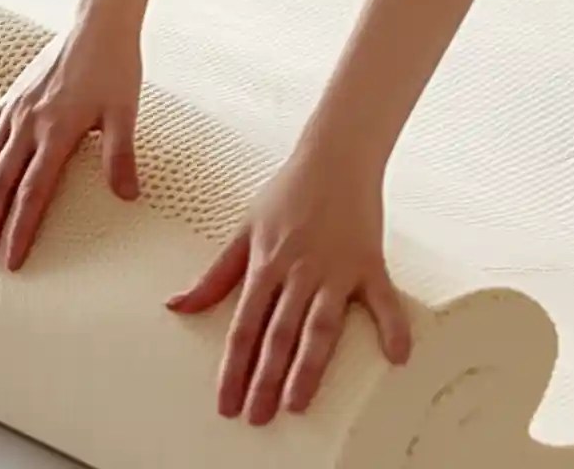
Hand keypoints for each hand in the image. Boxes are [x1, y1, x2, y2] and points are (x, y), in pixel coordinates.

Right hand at [0, 19, 142, 270]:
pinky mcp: (8, 102)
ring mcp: (13, 114)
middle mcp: (27, 126)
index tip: (11, 261)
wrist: (98, 25)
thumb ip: (120, 156)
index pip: (32, 193)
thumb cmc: (115, 67)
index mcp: (56, 132)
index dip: (19, 229)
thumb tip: (128, 196)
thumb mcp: (124, 113)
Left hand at [166, 147, 411, 425]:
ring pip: (320, 326)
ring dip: (309, 367)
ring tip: (298, 403)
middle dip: (265, 379)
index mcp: (265, 265)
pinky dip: (393, 326)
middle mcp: (298, 272)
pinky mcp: (370, 263)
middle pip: (278, 333)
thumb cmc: (286, 194)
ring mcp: (335, 269)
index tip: (227, 400)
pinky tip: (396, 357)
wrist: (333, 158)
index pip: (244, 325)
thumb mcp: (244, 232)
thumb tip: (176, 304)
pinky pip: (384, 299)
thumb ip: (215, 275)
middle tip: (257, 417)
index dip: (234, 366)